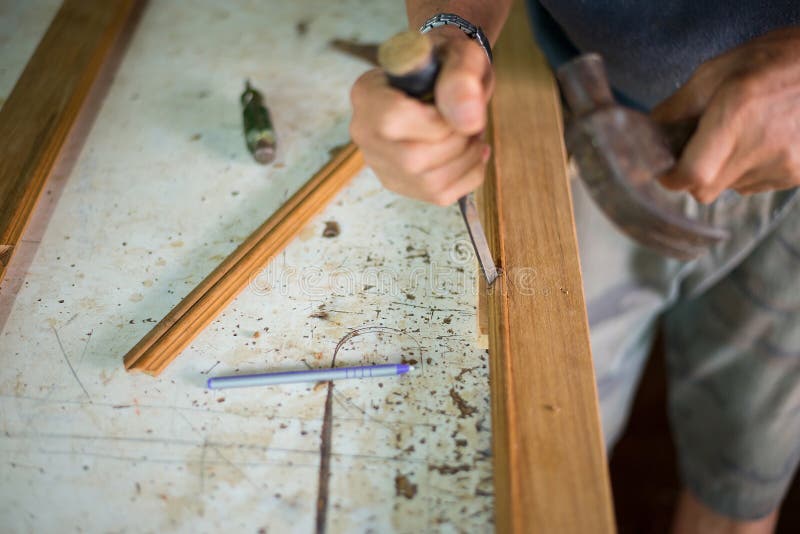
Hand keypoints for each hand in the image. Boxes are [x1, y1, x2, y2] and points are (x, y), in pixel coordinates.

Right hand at [349, 28, 492, 205]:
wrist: (447, 80)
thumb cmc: (449, 64)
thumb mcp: (459, 55)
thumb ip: (462, 80)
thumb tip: (468, 120)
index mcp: (367, 94)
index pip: (393, 120)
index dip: (437, 120)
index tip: (456, 106)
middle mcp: (364, 133)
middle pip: (412, 159)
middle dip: (457, 143)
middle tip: (471, 120)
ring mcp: (380, 163)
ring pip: (428, 183)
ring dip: (466, 159)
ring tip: (473, 134)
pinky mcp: (400, 184)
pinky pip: (439, 195)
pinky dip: (469, 176)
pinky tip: (472, 152)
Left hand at [652, 27, 799, 203]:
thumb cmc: (778, 60)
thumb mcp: (717, 70)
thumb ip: (678, 107)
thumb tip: (651, 132)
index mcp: (734, 116)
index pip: (690, 176)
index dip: (672, 176)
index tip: (667, 167)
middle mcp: (759, 148)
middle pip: (705, 189)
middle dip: (694, 172)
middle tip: (702, 144)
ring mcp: (782, 166)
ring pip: (731, 187)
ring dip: (724, 168)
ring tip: (742, 133)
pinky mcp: (798, 175)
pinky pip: (757, 183)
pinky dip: (750, 168)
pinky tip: (763, 139)